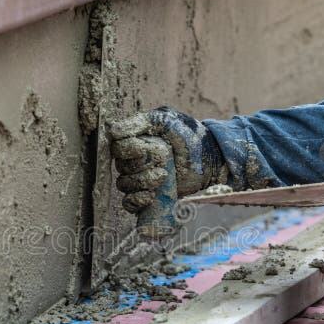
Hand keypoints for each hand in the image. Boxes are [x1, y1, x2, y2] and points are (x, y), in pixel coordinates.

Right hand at [108, 107, 227, 213]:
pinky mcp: (147, 197)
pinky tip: (149, 196)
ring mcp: (140, 179)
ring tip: (163, 176)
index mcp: (135, 141)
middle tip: (162, 161)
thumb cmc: (189, 135)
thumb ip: (138, 123)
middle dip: (140, 166)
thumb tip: (112, 131)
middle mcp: (134, 160)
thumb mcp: (165, 121)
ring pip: (125, 185)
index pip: (117, 147)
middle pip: (121, 168)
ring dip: (142, 182)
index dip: (127, 150)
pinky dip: (136, 200)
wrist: (210, 158)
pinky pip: (129, 203)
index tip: (143, 148)